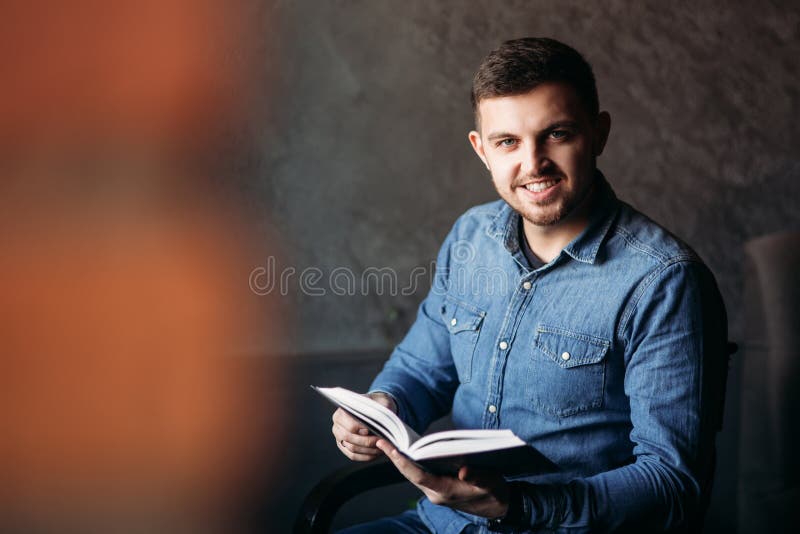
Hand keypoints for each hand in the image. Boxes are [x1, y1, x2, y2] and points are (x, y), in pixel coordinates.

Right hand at [332, 392, 396, 460]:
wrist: (376, 409)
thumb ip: (381, 411)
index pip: (349, 425)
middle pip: (349, 438)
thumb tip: (380, 423)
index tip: (373, 430)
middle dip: (367, 442)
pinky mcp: (344, 447)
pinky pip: (353, 456)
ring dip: (368, 450)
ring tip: (381, 447)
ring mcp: (339, 437)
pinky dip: (366, 456)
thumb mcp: (381, 403)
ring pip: (352, 448)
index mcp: (342, 412)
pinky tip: (376, 453)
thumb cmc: (378, 405)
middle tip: (380, 441)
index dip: (360, 429)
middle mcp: (337, 425)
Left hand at [376, 439, 509, 517]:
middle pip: (410, 473)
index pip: (418, 475)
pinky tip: (405, 449)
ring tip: (388, 441)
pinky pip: (420, 474)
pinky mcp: (438, 487)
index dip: (402, 461)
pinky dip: (411, 462)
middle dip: (394, 457)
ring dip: (401, 459)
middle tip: (380, 440)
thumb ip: (477, 478)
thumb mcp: (491, 483)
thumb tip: (464, 471)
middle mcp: (436, 493)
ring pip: (413, 474)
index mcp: (445, 492)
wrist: (499, 507)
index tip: (389, 448)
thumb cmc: (495, 493)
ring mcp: (435, 491)